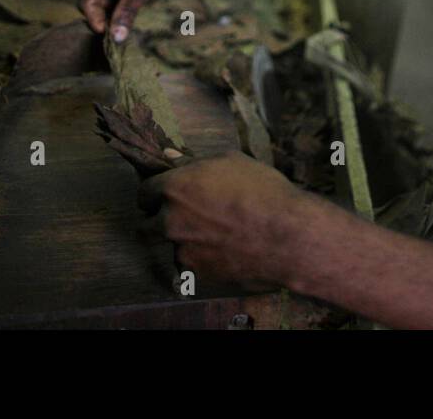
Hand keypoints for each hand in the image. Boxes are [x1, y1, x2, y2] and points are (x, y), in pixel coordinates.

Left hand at [140, 152, 306, 292]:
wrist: (288, 236)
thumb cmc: (263, 192)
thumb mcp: (232, 162)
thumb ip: (194, 162)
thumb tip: (170, 157)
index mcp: (175, 188)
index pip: (144, 192)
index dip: (154, 194)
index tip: (164, 196)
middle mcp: (170, 221)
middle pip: (146, 225)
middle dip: (159, 221)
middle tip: (184, 217)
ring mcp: (182, 251)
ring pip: (170, 247)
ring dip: (183, 242)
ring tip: (213, 236)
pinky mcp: (198, 275)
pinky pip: (190, 267)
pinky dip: (201, 260)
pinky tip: (224, 251)